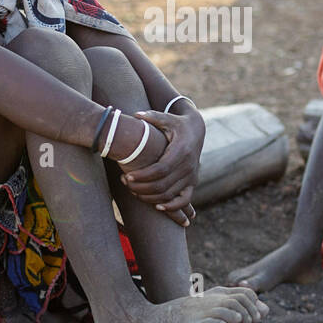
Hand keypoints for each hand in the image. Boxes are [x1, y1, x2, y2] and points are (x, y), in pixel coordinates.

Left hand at [121, 107, 205, 226]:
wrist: (197, 129)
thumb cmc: (176, 123)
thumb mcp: (166, 118)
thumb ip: (152, 116)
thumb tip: (136, 114)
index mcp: (181, 150)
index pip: (160, 170)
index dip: (142, 176)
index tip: (126, 176)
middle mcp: (188, 166)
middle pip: (162, 185)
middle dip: (141, 187)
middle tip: (125, 182)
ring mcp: (192, 176)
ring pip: (169, 195)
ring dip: (150, 197)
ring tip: (133, 191)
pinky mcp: (193, 182)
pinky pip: (184, 200)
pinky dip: (172, 207)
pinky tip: (157, 207)